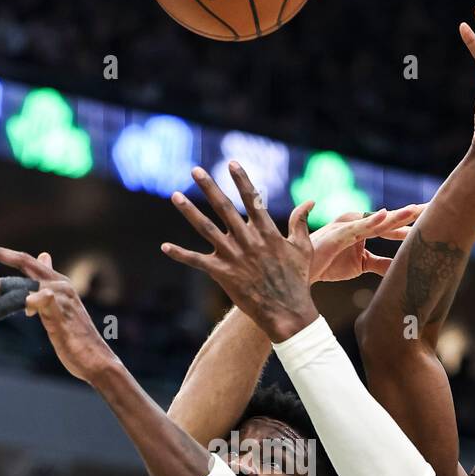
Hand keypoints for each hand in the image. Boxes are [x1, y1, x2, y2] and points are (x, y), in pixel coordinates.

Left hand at [0, 249, 114, 384]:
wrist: (96, 360)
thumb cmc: (76, 339)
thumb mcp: (59, 310)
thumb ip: (47, 290)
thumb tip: (42, 264)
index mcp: (58, 283)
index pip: (27, 261)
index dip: (3, 254)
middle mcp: (58, 284)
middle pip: (16, 273)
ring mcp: (59, 297)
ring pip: (15, 291)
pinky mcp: (57, 311)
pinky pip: (28, 302)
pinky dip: (7, 308)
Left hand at [162, 163, 317, 342]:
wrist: (287, 312)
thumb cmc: (297, 280)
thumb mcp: (304, 248)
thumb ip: (301, 222)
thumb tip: (309, 201)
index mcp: (267, 232)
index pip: (252, 199)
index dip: (242, 180)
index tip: (232, 163)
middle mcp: (248, 240)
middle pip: (224, 208)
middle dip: (209, 187)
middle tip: (195, 170)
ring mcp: (233, 256)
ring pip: (206, 228)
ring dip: (189, 211)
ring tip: (175, 195)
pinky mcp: (223, 274)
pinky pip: (197, 262)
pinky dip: (180, 254)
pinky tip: (164, 246)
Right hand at [311, 205, 422, 282]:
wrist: (302, 270)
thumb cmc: (328, 264)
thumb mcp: (361, 265)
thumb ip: (380, 264)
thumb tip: (399, 269)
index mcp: (364, 229)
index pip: (393, 224)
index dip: (412, 221)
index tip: (433, 217)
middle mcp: (358, 223)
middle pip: (389, 219)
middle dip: (410, 213)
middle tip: (432, 207)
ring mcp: (348, 227)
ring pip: (377, 221)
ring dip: (396, 216)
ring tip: (414, 210)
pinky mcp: (338, 234)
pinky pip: (357, 228)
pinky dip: (371, 221)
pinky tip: (386, 215)